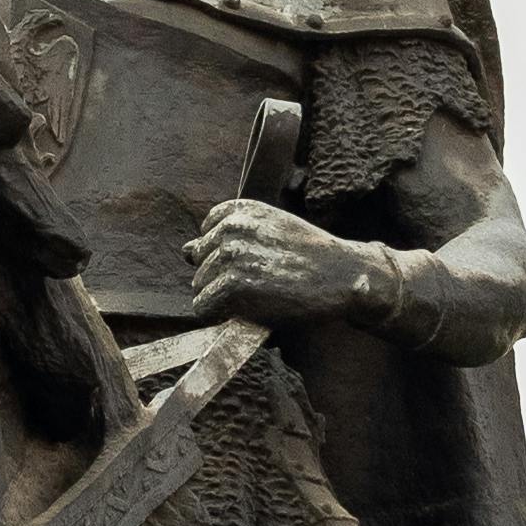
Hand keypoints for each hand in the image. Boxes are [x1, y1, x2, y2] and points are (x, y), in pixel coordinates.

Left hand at [187, 197, 383, 328]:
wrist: (342, 274)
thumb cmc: (308, 257)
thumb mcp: (268, 234)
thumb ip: (224, 239)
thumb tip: (184, 250)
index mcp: (238, 209)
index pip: (205, 236)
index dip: (225, 258)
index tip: (253, 265)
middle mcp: (230, 227)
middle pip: (199, 264)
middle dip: (221, 279)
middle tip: (260, 284)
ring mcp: (230, 254)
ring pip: (199, 287)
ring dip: (223, 299)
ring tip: (259, 296)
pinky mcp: (233, 284)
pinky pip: (204, 307)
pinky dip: (220, 316)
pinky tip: (248, 311)